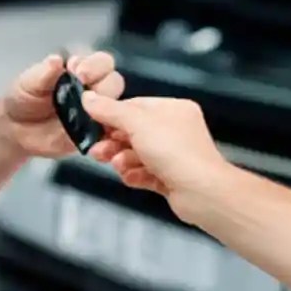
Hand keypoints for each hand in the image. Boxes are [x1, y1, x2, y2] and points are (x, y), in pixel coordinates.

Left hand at [2, 46, 124, 157]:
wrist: (16, 129)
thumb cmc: (24, 99)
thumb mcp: (28, 83)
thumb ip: (43, 73)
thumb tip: (56, 60)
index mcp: (81, 69)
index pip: (101, 62)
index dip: (94, 65)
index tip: (77, 72)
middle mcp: (93, 88)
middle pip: (115, 82)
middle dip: (103, 85)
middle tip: (83, 93)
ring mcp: (95, 112)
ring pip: (117, 107)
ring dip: (106, 108)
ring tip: (86, 114)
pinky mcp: (94, 134)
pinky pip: (109, 134)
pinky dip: (106, 133)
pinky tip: (91, 133)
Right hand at [81, 93, 230, 220]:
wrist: (202, 193)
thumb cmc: (176, 152)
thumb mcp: (137, 123)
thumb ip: (110, 111)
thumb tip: (87, 98)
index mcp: (173, 110)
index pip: (135, 106)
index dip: (112, 115)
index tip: (92, 123)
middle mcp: (175, 130)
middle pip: (133, 132)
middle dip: (113, 142)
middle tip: (97, 150)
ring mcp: (174, 156)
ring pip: (137, 154)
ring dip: (122, 160)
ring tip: (116, 165)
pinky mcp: (171, 179)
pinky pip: (145, 173)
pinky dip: (135, 175)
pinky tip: (130, 177)